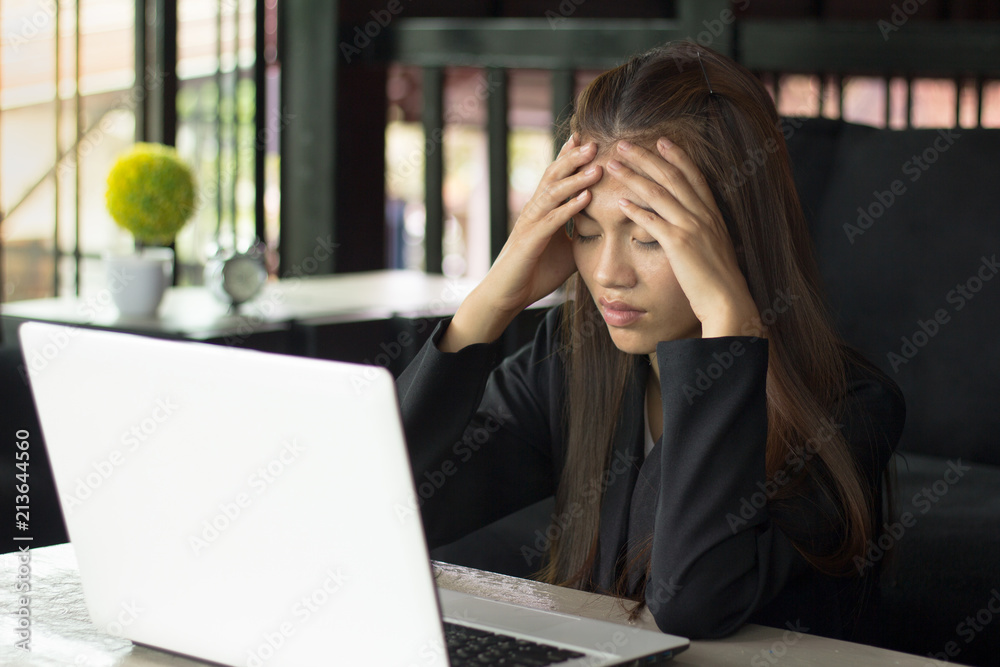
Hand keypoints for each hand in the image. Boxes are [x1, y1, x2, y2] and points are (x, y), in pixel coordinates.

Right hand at [440, 134, 602, 351]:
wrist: (508, 297)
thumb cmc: (535, 273)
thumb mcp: (566, 250)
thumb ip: (581, 235)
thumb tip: (606, 228)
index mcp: (542, 211)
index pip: (556, 178)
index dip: (570, 158)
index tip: (589, 140)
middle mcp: (534, 212)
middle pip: (553, 177)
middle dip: (574, 159)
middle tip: (594, 142)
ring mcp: (530, 225)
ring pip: (553, 194)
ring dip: (576, 179)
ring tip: (596, 166)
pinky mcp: (530, 242)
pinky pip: (552, 220)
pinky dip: (569, 207)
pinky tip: (586, 198)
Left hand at [607, 138, 759, 337]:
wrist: (727, 300)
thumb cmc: (718, 280)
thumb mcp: (714, 247)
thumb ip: (702, 231)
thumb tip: (691, 226)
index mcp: (712, 213)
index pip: (692, 176)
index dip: (676, 156)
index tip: (660, 140)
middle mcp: (702, 215)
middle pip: (671, 176)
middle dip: (646, 157)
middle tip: (624, 144)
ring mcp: (691, 227)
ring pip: (658, 193)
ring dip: (633, 176)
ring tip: (614, 165)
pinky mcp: (679, 244)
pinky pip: (653, 221)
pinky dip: (635, 210)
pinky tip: (619, 202)